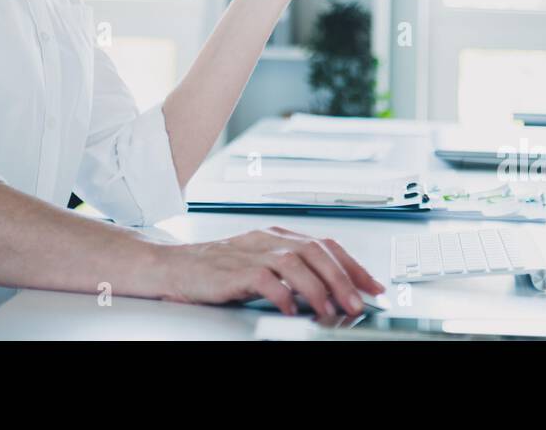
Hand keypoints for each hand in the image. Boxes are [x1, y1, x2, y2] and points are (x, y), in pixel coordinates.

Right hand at [151, 226, 385, 318]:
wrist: (172, 267)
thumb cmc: (215, 270)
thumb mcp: (259, 265)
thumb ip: (290, 272)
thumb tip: (330, 292)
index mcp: (276, 235)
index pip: (325, 244)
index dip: (353, 264)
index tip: (373, 285)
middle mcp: (266, 239)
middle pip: (315, 251)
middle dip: (342, 278)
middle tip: (358, 302)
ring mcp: (249, 252)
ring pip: (294, 262)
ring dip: (318, 287)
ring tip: (331, 309)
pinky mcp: (231, 270)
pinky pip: (263, 279)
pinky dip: (281, 294)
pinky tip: (290, 308)